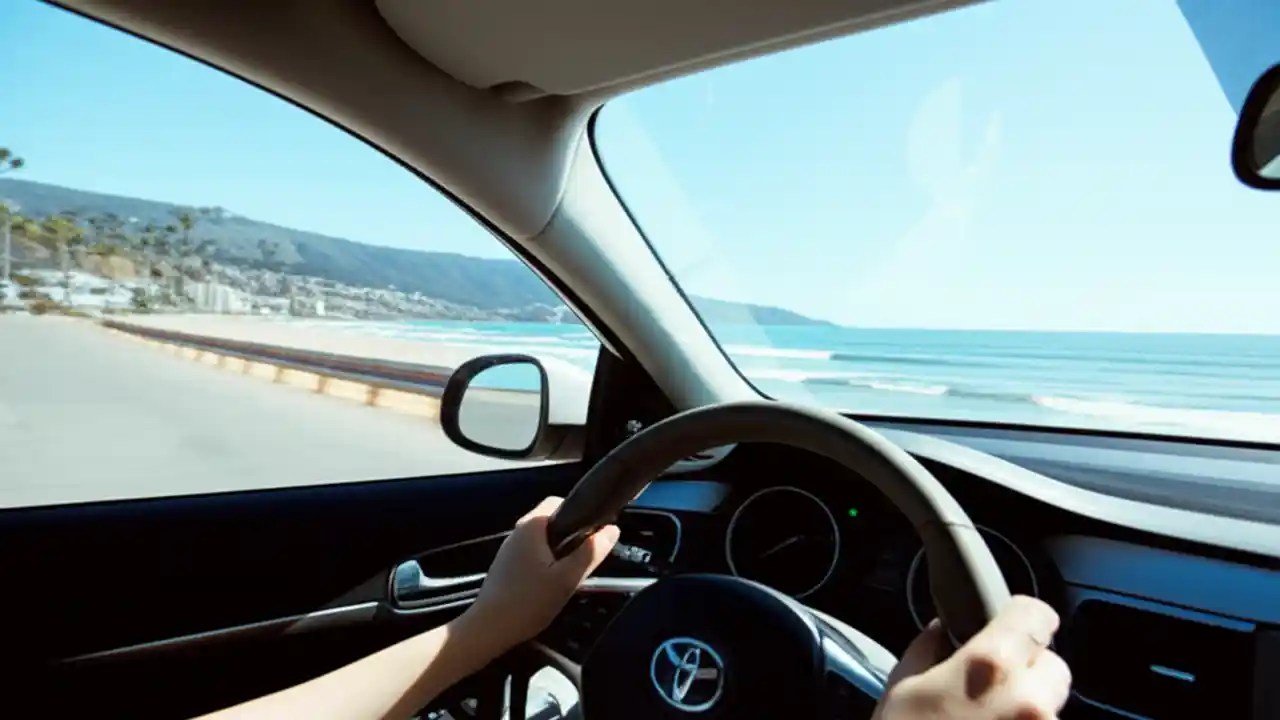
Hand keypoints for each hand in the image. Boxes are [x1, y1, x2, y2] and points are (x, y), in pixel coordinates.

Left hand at [458, 497, 619, 655]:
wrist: (489, 629)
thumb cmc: (529, 601)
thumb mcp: (567, 579)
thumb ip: (591, 553)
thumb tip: (612, 529)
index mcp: (531, 526)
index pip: (560, 502)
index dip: (580, 514)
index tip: (594, 535)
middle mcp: (517, 532)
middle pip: (552, 523)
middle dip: (571, 537)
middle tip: (584, 561)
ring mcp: (508, 550)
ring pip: (542, 541)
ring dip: (558, 553)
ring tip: (569, 576)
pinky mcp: (505, 567)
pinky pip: (531, 555)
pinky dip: (544, 564)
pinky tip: (549, 587)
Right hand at [874, 596, 1070, 719]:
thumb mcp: (900, 687)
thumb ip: (932, 648)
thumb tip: (948, 630)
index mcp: (989, 666)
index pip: (1036, 614)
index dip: (1022, 618)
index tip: (1013, 625)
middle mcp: (1029, 701)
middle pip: (1053, 668)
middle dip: (1028, 675)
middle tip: (990, 695)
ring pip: (1051, 713)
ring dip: (1027, 716)